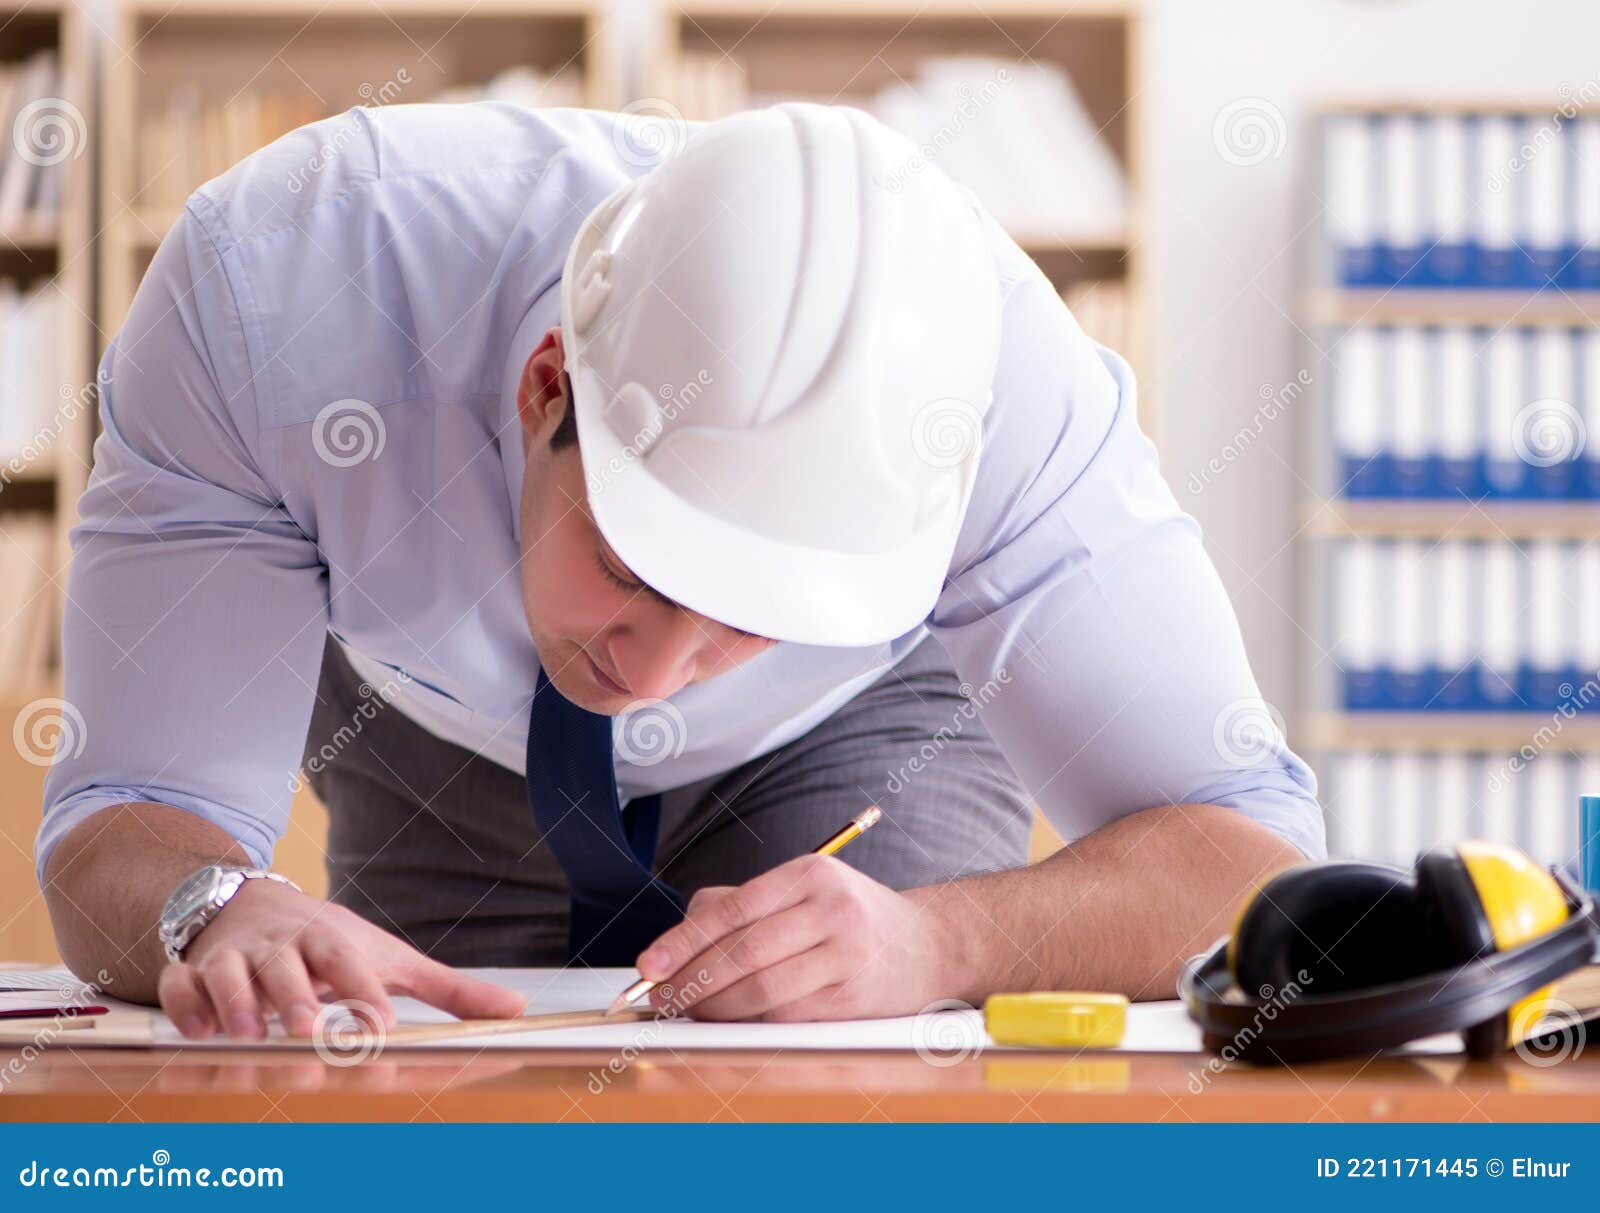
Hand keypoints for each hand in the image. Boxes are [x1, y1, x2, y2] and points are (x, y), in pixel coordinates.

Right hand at [157, 879, 526, 1039]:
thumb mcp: (391, 958)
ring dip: (240, 1003)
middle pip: (290, 967)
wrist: (255, 906)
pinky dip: (187, 1005)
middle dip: (298, 998)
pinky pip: (182, 985)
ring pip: (233, 974)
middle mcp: (284, 945)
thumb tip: (517, 1010)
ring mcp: (236, 957)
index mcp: (333, 939)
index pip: (352, 961)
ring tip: (252, 1035)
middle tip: (312, 1030)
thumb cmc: (333, 945)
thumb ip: (450, 989)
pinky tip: (199, 1031)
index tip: (381, 1023)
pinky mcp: (196, 971)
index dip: (365, 990)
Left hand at [634, 854, 958, 1020]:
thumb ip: (744, 904)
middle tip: (660, 996)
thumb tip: (679, 939)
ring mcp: (845, 954)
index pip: (732, 908)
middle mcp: (830, 909)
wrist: (930, 944)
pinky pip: (787, 1014)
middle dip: (691, 979)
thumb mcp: (806, 889)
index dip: (684, 939)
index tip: (651, 963)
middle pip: (742, 951)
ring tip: (690, 1009)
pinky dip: (751, 1020)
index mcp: (810, 873)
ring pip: (761, 988)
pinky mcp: (852, 996)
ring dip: (715, 1006)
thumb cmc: (852, 917)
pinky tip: (732, 1019)